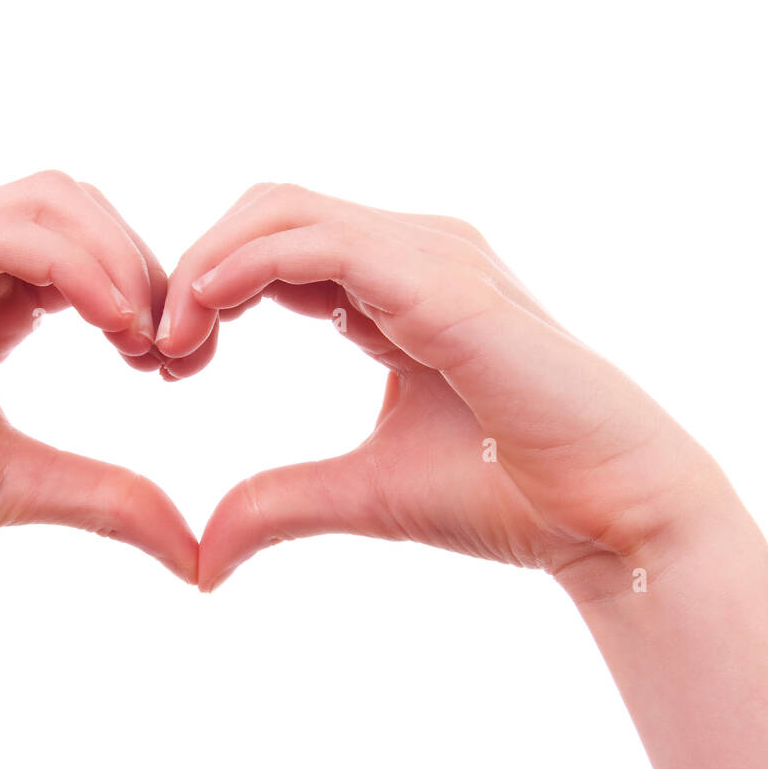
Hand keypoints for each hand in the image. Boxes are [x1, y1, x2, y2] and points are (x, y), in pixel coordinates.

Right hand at [0, 171, 197, 587]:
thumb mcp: (20, 483)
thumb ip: (105, 497)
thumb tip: (195, 554)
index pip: (89, 246)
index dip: (149, 290)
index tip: (180, 364)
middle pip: (79, 207)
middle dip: (145, 266)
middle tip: (175, 349)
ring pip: (49, 201)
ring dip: (119, 259)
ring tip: (147, 340)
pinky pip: (1, 233)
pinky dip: (74, 265)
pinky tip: (114, 326)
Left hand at [156, 183, 729, 596]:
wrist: (609, 516)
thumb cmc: (508, 497)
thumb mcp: (361, 494)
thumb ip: (278, 504)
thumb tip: (201, 559)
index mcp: (395, 289)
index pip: (276, 248)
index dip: (208, 290)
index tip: (169, 361)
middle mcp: (413, 253)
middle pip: (267, 209)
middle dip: (195, 267)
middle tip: (158, 349)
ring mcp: (431, 256)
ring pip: (281, 210)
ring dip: (206, 264)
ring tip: (170, 343)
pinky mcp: (443, 281)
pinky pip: (317, 244)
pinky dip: (244, 267)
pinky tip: (204, 320)